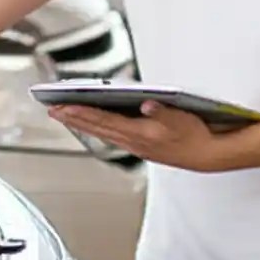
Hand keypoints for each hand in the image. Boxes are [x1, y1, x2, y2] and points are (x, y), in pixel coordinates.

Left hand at [49, 101, 236, 172]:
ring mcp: (135, 146)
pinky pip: (110, 136)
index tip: (62, 107)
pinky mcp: (139, 146)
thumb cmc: (195, 135)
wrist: (208, 155)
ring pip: (101, 133)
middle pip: (97, 128)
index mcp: (140, 134)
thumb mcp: (182, 118)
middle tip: (52, 109)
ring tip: (63, 114)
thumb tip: (148, 104)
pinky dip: (96, 128)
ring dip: (81, 123)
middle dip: (73, 118)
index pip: (104, 121)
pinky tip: (90, 123)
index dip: (81, 113)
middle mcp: (134, 142)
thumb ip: (164, 111)